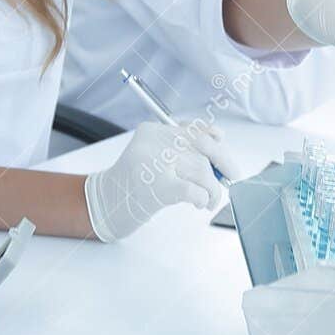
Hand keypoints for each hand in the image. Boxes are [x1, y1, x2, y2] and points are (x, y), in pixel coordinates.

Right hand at [85, 122, 234, 241]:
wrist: (104, 205)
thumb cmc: (132, 184)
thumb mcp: (152, 156)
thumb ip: (180, 149)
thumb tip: (219, 152)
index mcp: (152, 131)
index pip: (193, 129)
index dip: (214, 138)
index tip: (224, 146)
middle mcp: (152, 143)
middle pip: (201, 150)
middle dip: (222, 165)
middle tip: (230, 179)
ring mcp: (152, 165)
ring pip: (201, 171)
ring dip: (212, 190)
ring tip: (208, 200)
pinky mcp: (156, 189)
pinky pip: (192, 189)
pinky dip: (202, 197)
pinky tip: (199, 202)